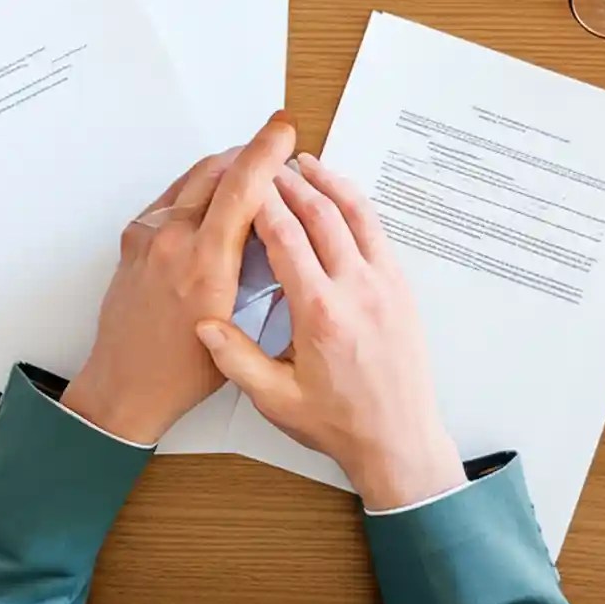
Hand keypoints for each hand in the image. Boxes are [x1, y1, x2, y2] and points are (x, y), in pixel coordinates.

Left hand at [61, 112, 296, 444]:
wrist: (126, 387)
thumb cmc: (181, 371)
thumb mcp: (240, 326)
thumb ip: (258, 273)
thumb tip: (278, 236)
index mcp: (206, 264)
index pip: (242, 187)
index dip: (268, 150)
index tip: (285, 130)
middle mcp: (173, 242)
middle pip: (217, 171)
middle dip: (252, 154)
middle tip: (278, 150)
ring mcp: (148, 237)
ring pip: (194, 180)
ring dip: (226, 169)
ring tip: (252, 175)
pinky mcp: (133, 239)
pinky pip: (173, 197)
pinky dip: (199, 189)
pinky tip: (216, 201)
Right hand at [194, 153, 465, 509]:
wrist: (398, 440)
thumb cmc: (339, 423)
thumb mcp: (275, 399)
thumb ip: (236, 358)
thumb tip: (204, 321)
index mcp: (320, 314)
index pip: (286, 238)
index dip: (262, 203)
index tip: (244, 182)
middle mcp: (357, 291)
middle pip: (320, 215)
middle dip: (289, 183)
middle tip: (265, 163)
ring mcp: (385, 285)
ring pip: (356, 214)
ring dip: (328, 183)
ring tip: (303, 164)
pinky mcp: (400, 288)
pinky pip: (377, 232)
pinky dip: (356, 205)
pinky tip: (339, 197)